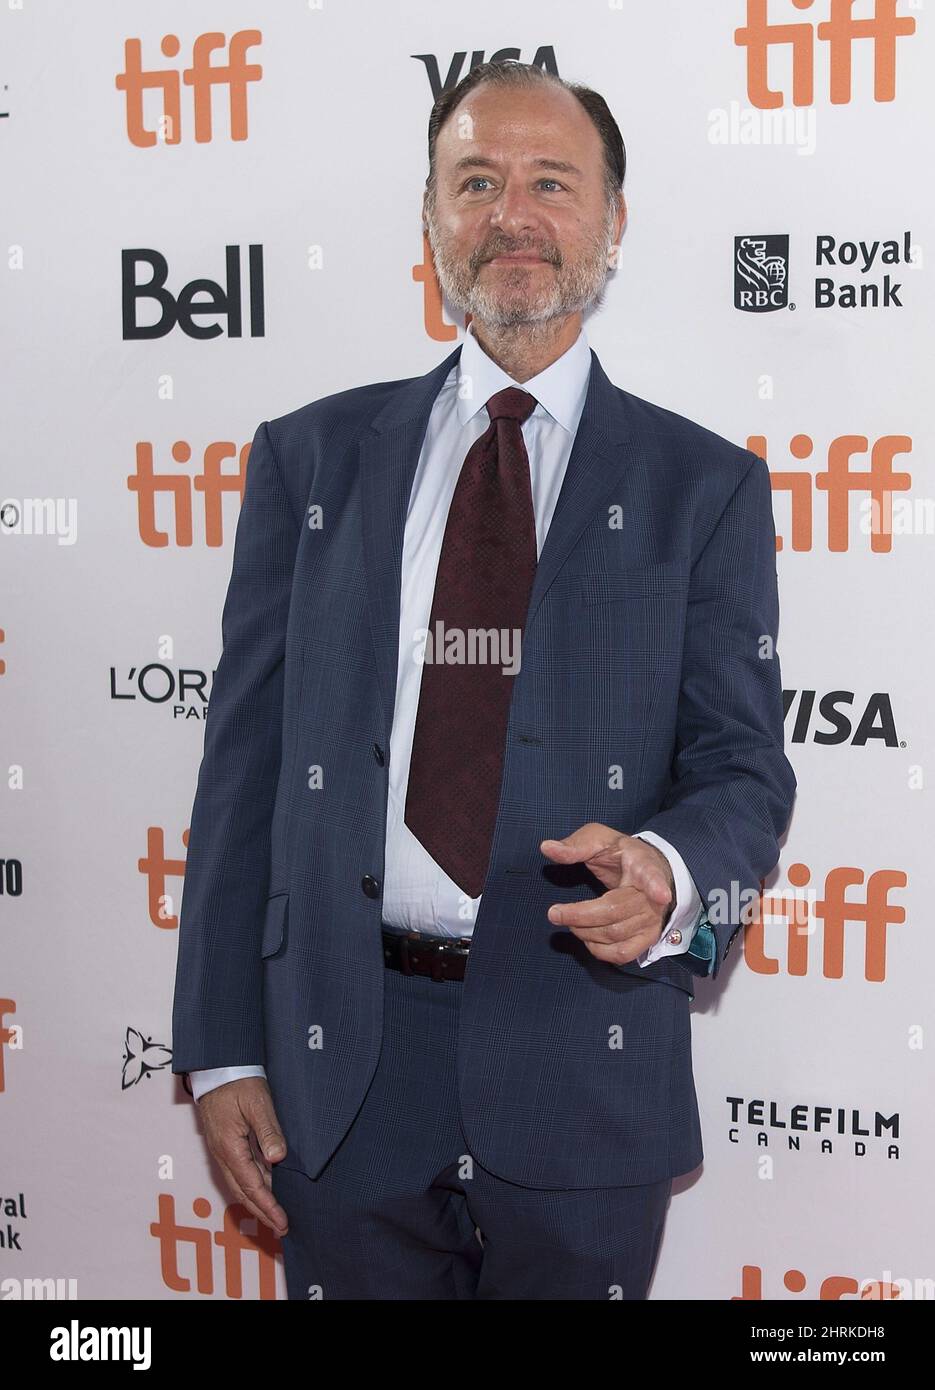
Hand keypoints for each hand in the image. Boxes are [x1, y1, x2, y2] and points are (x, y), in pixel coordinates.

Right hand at [197, 1077, 289, 1237]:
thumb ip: (268, 1131)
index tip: (282, 1221)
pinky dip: (252, 1185)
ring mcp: (222, 1149)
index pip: (251, 1185)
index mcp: (230, 1147)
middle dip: (262, 1211)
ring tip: (275, 1215)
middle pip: (243, 1191)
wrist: (216, 1066)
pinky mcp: (225, 1143)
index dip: (268, 1205)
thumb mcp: (258, 1103)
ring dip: (257, 1201)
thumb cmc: (238, 1081)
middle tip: (282, 1227)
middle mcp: (223, 1153)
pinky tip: (265, 1187)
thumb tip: (277, 1159)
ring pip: (239, 1184)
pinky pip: (238, 1171)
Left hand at [540, 823, 674, 966]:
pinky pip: (623, 954)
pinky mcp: (647, 939)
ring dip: (585, 931)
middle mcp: (652, 897)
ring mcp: (652, 920)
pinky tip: (587, 936)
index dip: (657, 886)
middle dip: (580, 915)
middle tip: (554, 913)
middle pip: (615, 911)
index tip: (661, 895)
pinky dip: (599, 950)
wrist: (650, 872)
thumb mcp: (600, 839)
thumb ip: (575, 845)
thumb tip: (547, 848)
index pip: (652, 876)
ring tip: (568, 920)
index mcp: (643, 866)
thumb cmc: (622, 855)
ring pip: (615, 934)